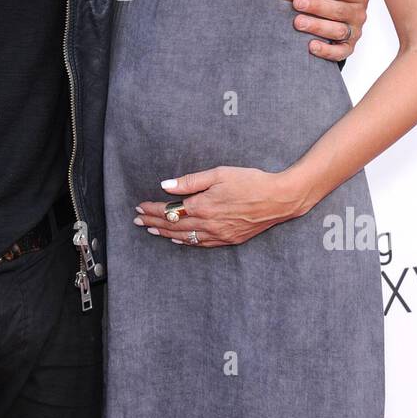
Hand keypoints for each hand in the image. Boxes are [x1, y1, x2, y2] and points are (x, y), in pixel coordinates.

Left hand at [134, 166, 306, 247]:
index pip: (169, 210)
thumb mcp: (219, 174)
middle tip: (137, 221)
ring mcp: (219, 235)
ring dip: (165, 234)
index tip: (140, 206)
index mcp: (203, 206)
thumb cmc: (250, 181)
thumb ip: (190, 181)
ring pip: (184, 237)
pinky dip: (185, 242)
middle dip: (152, 222)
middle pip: (173, 225)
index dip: (152, 209)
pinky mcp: (229, 239)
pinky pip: (201, 244)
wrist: (279, 199)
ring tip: (151, 230)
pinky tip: (177, 240)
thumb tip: (165, 185)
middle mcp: (208, 224)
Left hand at [292, 0, 371, 62]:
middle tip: (297, 1)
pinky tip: (311, 46)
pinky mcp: (348, 48)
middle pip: (340, 11)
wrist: (344, 16)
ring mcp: (354, 32)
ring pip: (338, 31)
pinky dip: (327, 51)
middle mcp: (359, 13)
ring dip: (317, 26)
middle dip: (317, 6)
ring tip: (298, 22)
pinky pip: (341, 53)